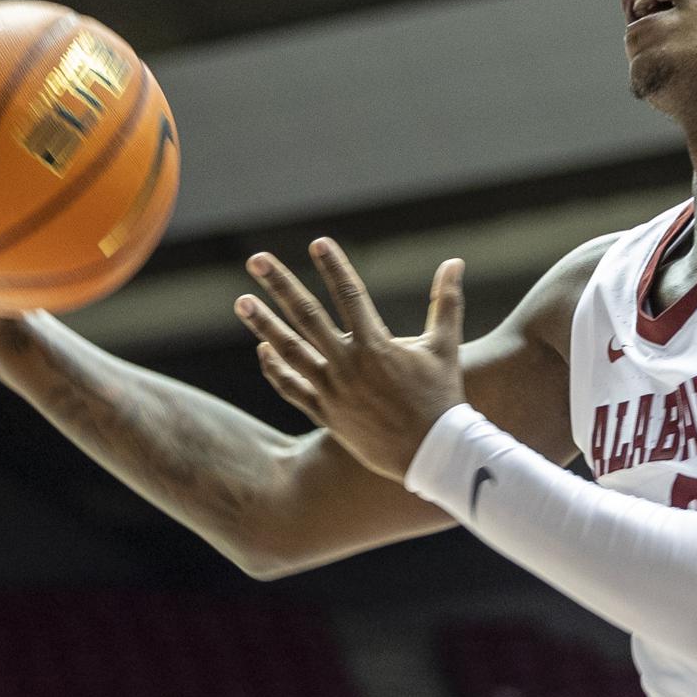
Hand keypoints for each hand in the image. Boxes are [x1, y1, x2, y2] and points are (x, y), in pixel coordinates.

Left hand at [241, 242, 467, 480]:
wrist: (432, 454)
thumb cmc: (442, 397)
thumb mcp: (445, 346)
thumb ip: (447, 301)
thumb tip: (455, 261)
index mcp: (376, 345)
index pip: (350, 294)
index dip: (334, 266)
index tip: (318, 243)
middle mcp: (347, 365)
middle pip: (306, 316)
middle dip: (280, 285)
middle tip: (256, 260)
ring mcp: (332, 391)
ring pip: (289, 351)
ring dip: (263, 325)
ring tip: (241, 301)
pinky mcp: (326, 414)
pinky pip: (292, 388)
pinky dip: (275, 369)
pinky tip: (263, 350)